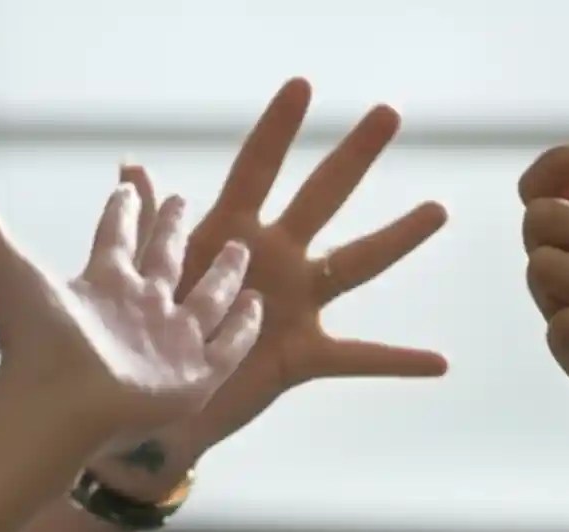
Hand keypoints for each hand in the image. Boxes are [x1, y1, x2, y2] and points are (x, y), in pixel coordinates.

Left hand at [0, 180, 262, 447]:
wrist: (57, 405)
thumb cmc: (33, 341)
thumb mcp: (8, 268)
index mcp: (102, 285)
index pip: (115, 238)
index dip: (123, 210)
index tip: (129, 181)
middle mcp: (139, 311)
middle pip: (162, 262)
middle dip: (172, 231)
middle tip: (184, 199)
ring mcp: (169, 344)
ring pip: (203, 301)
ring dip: (220, 276)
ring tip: (238, 249)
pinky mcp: (193, 376)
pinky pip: (227, 345)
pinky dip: (242, 327)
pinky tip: (257, 306)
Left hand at [93, 78, 447, 493]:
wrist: (153, 409)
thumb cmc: (147, 337)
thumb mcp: (141, 277)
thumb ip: (145, 225)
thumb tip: (130, 168)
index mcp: (229, 235)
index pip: (254, 171)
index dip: (275, 131)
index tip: (302, 85)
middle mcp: (273, 260)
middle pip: (320, 198)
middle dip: (351, 157)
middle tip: (388, 113)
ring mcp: (294, 305)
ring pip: (355, 264)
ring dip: (396, 238)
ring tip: (437, 209)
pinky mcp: (303, 354)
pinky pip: (359, 357)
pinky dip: (399, 361)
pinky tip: (439, 362)